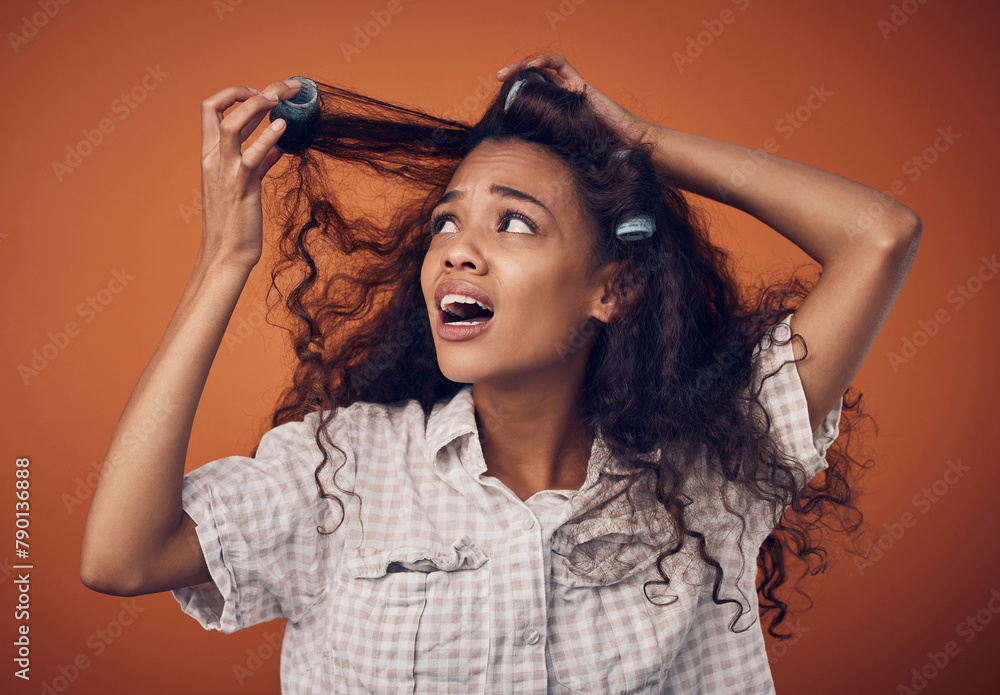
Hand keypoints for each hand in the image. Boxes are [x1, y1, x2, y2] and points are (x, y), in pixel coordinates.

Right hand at [197, 78, 301, 269]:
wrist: (226, 253)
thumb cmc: (236, 222)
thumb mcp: (246, 186)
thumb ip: (258, 163)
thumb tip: (276, 148)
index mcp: (211, 155)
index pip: (211, 109)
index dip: (234, 94)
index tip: (261, 94)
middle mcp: (213, 158)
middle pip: (218, 108)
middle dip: (250, 90)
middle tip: (282, 87)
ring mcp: (225, 171)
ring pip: (231, 124)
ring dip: (256, 105)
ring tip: (280, 98)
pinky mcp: (242, 186)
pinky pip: (253, 156)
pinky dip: (267, 138)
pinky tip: (283, 127)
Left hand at [496, 55, 649, 147]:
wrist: (629, 148)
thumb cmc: (603, 158)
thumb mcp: (567, 155)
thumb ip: (551, 153)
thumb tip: (526, 168)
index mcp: (560, 114)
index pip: (536, 97)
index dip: (518, 94)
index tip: (502, 98)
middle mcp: (566, 99)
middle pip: (538, 80)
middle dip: (517, 75)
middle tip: (499, 79)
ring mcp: (574, 90)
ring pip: (546, 68)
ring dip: (525, 65)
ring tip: (507, 72)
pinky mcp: (582, 85)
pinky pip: (561, 65)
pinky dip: (545, 62)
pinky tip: (532, 67)